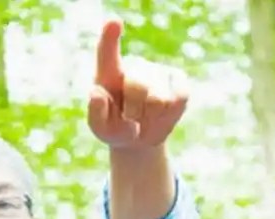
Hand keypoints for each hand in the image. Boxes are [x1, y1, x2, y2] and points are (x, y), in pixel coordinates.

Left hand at [88, 18, 188, 150]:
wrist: (140, 140)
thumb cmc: (116, 129)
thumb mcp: (101, 128)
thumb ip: (95, 113)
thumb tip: (96, 93)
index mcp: (109, 72)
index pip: (107, 52)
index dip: (110, 37)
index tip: (113, 23)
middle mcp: (134, 66)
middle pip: (137, 86)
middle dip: (133, 112)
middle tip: (130, 119)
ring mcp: (157, 71)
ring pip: (158, 99)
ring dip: (151, 117)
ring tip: (145, 117)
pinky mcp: (178, 80)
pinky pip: (179, 98)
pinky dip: (170, 115)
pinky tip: (163, 114)